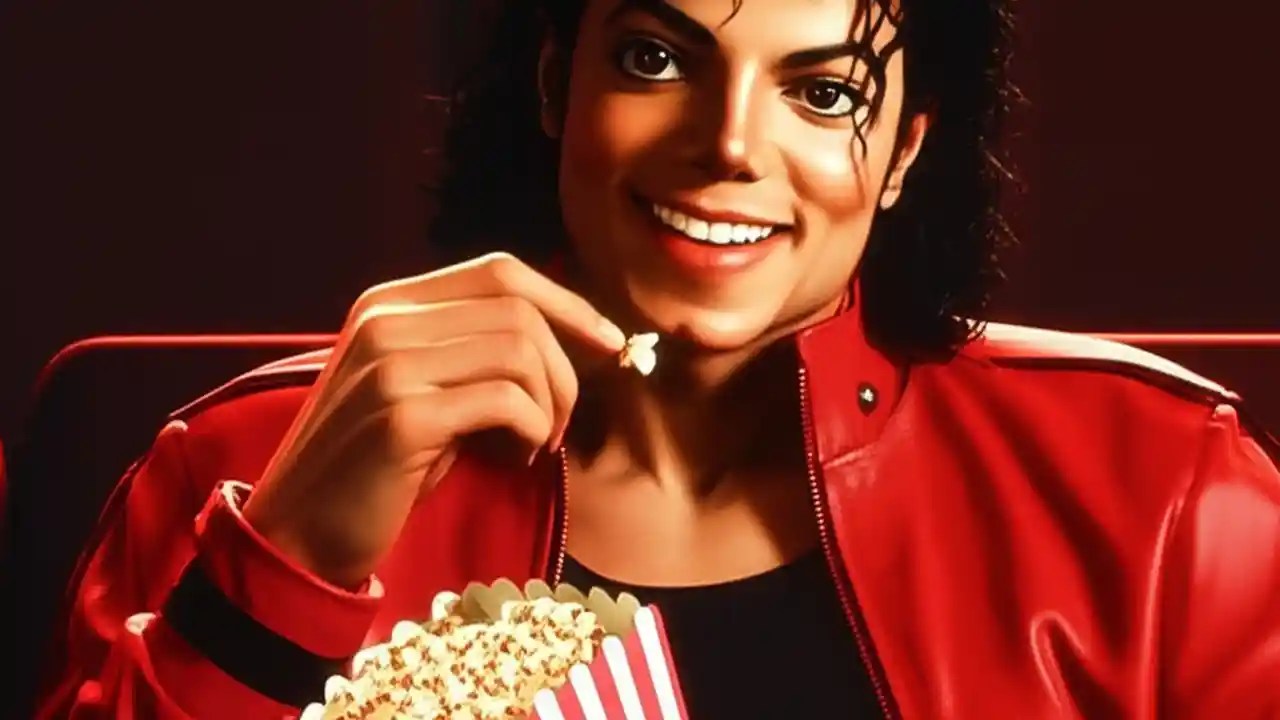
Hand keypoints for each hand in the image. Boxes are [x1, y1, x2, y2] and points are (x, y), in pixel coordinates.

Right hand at [242, 253, 625, 587]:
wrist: (300, 536)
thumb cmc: (377, 469)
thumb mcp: (421, 390)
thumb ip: (471, 351)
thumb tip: (572, 336)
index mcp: (387, 304)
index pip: (499, 272)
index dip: (566, 302)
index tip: (609, 342)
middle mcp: (384, 320)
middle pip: (518, 308)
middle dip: (564, 367)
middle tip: (559, 423)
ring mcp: (389, 364)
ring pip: (520, 350)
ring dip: (548, 404)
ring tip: (532, 445)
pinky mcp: (402, 416)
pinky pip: (507, 401)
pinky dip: (531, 430)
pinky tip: (514, 458)